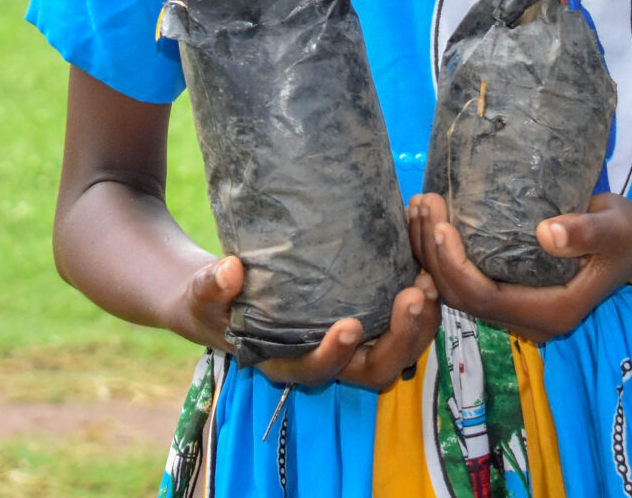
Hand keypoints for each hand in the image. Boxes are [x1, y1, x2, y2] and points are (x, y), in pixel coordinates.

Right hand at [178, 255, 439, 390]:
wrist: (225, 297)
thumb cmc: (211, 303)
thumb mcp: (201, 296)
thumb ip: (210, 287)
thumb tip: (230, 270)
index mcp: (285, 362)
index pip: (316, 372)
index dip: (335, 355)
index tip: (349, 324)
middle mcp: (325, 359)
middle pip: (374, 368)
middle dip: (400, 336)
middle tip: (416, 294)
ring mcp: (351, 342)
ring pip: (398, 349)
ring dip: (420, 322)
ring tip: (430, 279)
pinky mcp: (367, 317)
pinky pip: (401, 319)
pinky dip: (419, 296)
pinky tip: (426, 259)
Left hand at [407, 191, 631, 342]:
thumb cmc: (627, 231)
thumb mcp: (613, 227)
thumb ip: (585, 233)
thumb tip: (546, 234)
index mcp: (551, 314)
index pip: (484, 299)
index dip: (455, 267)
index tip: (439, 225)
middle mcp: (528, 319)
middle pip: (462, 299)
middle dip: (433, 255)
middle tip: (422, 204)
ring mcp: (517, 308)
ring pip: (458, 292)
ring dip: (431, 253)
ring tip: (419, 205)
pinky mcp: (510, 291)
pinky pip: (466, 281)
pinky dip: (443, 254)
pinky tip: (429, 219)